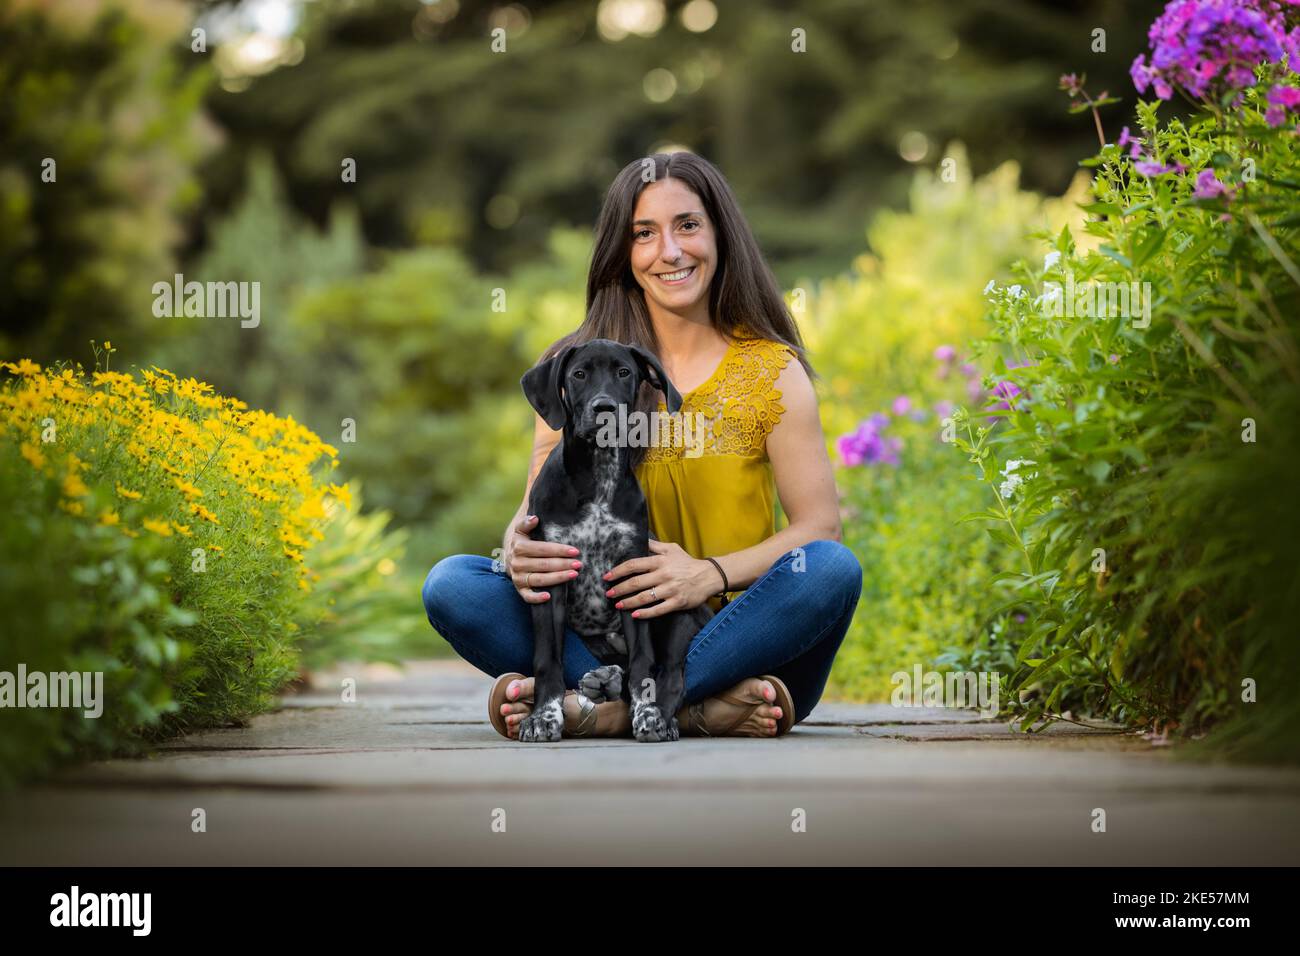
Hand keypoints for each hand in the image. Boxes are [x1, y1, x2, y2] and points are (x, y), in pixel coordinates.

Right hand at [505, 515, 580, 604]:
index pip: (542, 549)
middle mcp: (517, 563)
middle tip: (579, 564)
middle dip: (563, 564)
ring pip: (539, 579)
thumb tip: (535, 518)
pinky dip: (536, 597)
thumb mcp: (522, 530)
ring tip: (574, 574)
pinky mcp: (519, 588)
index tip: (575, 551)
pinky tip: (549, 596)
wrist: (510, 556)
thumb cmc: (523, 541)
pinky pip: (527, 596)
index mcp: (519, 547)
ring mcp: (518, 577)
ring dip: (557, 578)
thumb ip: (526, 523)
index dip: (559, 550)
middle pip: (543, 565)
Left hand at [602, 539, 721, 618]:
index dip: (618, 571)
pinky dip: (645, 613)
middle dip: (620, 588)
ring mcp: (670, 590)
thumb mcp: (671, 549)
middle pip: (636, 582)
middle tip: (609, 593)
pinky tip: (635, 615)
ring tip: (618, 605)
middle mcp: (664, 575)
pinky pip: (658, 609)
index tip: (607, 577)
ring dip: (629, 602)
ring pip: (644, 597)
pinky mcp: (677, 602)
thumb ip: (654, 545)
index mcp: (660, 561)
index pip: (634, 565)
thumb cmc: (687, 562)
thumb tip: (639, 539)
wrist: (709, 576)